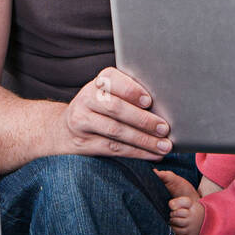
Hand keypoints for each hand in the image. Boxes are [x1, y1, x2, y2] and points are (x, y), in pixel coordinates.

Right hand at [57, 67, 171, 159]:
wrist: (66, 129)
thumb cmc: (103, 107)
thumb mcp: (112, 93)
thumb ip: (133, 94)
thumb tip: (168, 103)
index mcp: (100, 81)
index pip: (112, 80)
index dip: (131, 90)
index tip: (149, 101)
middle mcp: (87, 98)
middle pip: (115, 108)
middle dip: (143, 120)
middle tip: (164, 128)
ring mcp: (82, 121)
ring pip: (115, 131)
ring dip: (143, 140)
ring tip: (164, 146)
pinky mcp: (84, 143)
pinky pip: (112, 148)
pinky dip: (136, 153)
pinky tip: (152, 154)